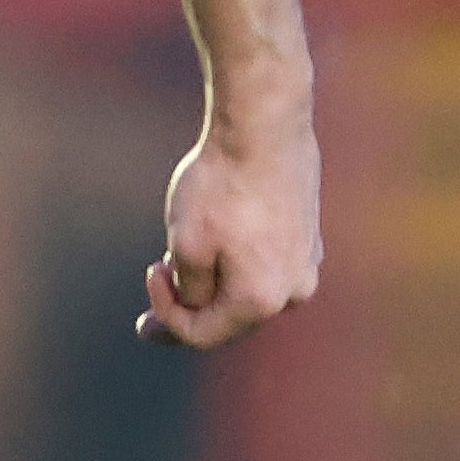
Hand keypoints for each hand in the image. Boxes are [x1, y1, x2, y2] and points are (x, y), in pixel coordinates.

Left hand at [140, 112, 321, 346]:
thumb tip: (195, 305)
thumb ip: (188, 290)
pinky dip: (239, 258)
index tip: (149, 271)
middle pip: (230, 316)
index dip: (165, 315)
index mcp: (262, 301)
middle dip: (191, 303)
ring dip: (216, 280)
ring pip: (250, 288)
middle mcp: (294, 291)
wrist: (265, 126)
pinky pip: (268, 262)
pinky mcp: (310, 235)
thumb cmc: (221, 186)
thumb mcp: (187, 246)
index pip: (201, 334)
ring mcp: (308, 263)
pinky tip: (222, 234)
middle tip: (156, 278)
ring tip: (186, 251)